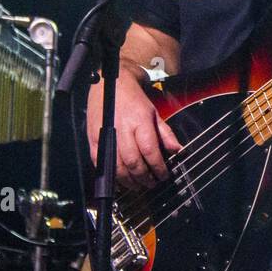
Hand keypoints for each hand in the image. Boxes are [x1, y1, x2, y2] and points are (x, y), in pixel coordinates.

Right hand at [87, 71, 182, 189]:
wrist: (110, 84)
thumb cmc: (133, 99)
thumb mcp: (154, 112)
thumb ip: (165, 133)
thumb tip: (178, 150)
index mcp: (139, 122)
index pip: (150, 151)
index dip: (158, 168)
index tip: (164, 176)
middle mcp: (122, 130)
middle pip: (134, 163)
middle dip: (144, 178)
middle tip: (151, 184)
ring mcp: (106, 136)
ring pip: (117, 167)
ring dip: (129, 181)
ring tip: (138, 185)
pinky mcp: (93, 139)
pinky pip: (101, 164)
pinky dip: (111, 175)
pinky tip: (120, 181)